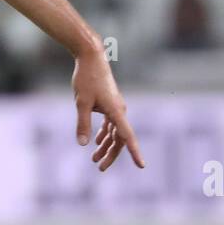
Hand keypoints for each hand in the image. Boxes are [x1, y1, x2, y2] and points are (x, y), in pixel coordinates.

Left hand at [72, 47, 144, 171]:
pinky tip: (96, 141)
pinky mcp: (110, 103)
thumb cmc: (87, 78)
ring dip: (106, 145)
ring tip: (95, 159)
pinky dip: (104, 133)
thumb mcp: (81, 102)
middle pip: (120, 138)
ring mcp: (115, 107)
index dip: (134, 152)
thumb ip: (83, 124)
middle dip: (111, 154)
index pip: (127, 136)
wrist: (91, 57)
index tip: (142, 165)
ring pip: (114, 132)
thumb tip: (83, 145)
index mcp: (116, 111)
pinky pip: (110, 123)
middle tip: (100, 168)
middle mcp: (120, 110)